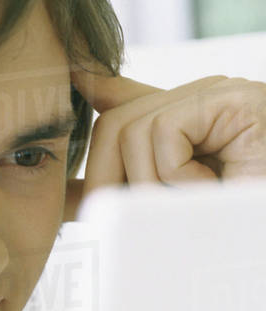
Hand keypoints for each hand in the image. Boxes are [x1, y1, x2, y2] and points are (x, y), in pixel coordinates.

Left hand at [64, 68, 265, 220]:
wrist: (264, 223)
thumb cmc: (231, 218)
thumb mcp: (166, 203)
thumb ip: (124, 190)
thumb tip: (71, 198)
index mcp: (189, 119)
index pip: (129, 100)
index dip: (97, 91)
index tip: (74, 81)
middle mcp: (202, 99)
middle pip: (115, 123)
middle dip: (104, 177)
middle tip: (120, 218)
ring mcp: (218, 95)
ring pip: (133, 132)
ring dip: (148, 183)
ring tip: (185, 204)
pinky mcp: (232, 101)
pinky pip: (164, 132)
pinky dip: (176, 173)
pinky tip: (211, 186)